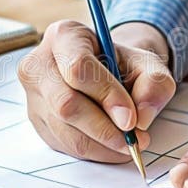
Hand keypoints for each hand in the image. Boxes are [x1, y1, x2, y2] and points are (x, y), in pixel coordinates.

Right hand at [19, 20, 175, 162]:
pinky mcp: (38, 122)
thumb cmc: (124, 65)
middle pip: (66, 104)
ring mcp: (34, 96)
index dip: (106, 96)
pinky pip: (64, 145)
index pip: (78, 68)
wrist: (107, 72)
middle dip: (104, 128)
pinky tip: (112, 144)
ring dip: (102, 145)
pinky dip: (94, 151)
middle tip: (134, 140)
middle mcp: (39, 64)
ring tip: (129, 143)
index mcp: (64, 36)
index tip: (132, 118)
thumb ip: (154, 84)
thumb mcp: (148, 65)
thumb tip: (140, 118)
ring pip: (65, 131)